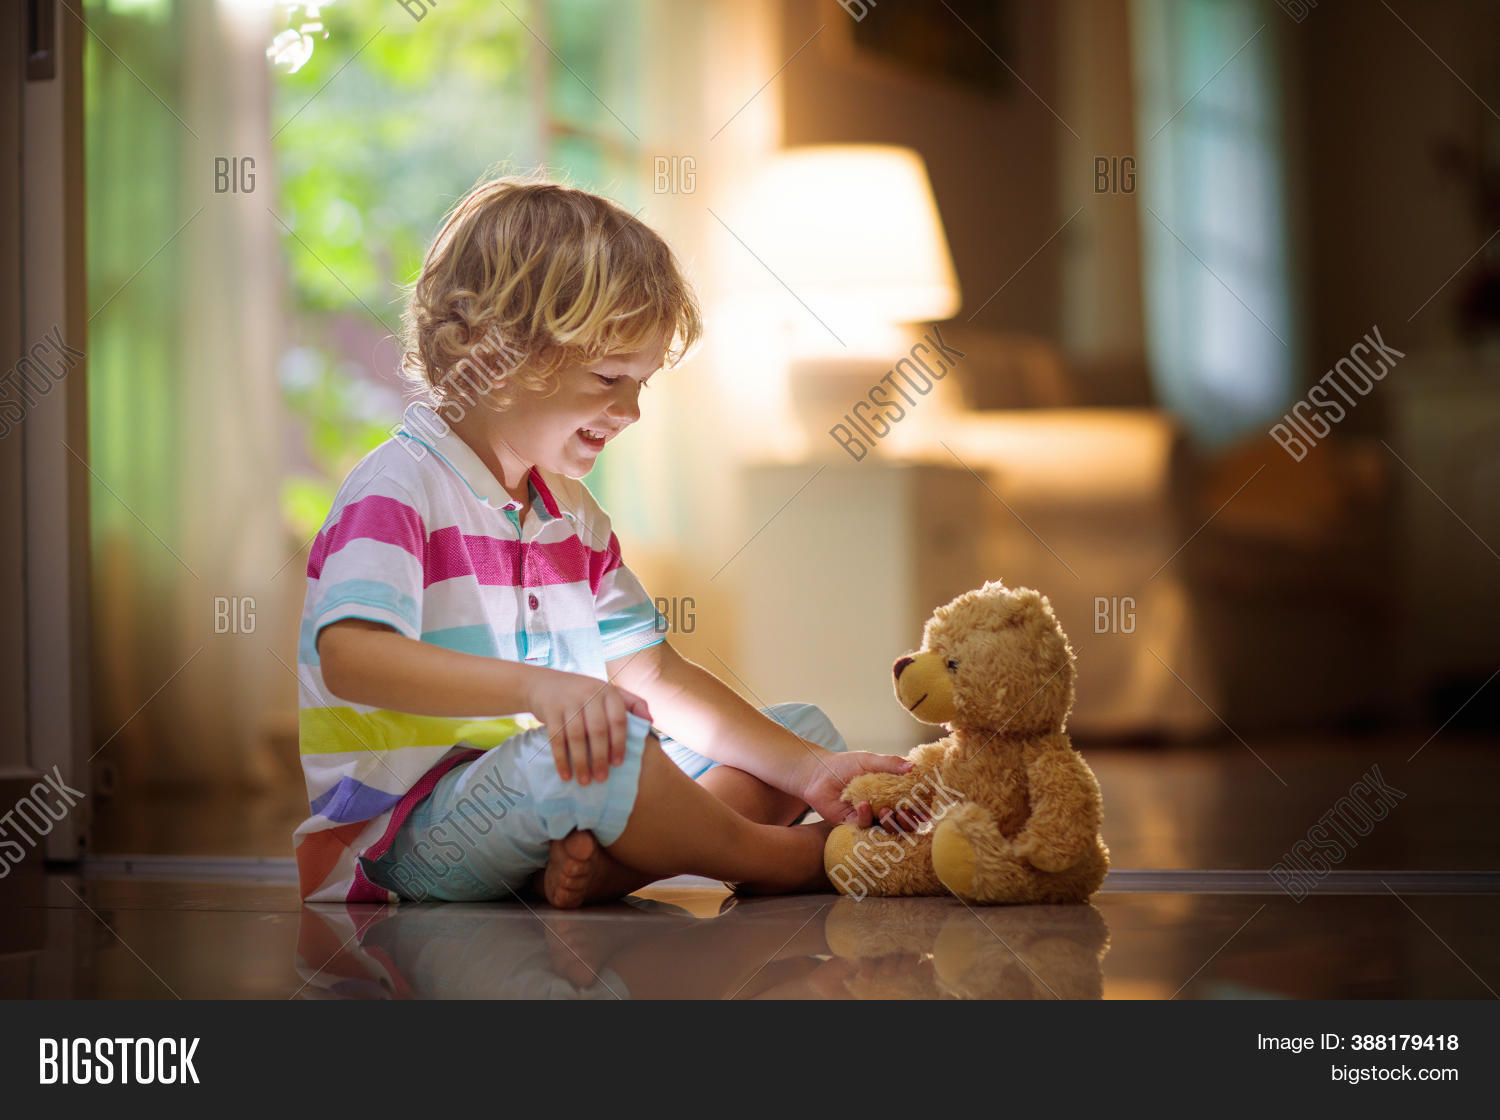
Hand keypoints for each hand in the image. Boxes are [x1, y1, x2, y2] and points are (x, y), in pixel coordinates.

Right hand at [524, 667, 652, 784]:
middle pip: (598, 731)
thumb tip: (649, 722)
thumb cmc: (582, 694)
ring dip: (581, 762)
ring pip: (577, 737)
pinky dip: (561, 759)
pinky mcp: (551, 709)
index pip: (618, 720)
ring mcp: (569, 701)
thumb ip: (631, 704)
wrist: (543, 683)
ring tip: (585, 781)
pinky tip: (565, 775)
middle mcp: (589, 693)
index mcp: (608, 691)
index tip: (618, 764)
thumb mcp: (606, 692)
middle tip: (602, 779)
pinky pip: (557, 739)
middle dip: (600, 758)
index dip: (619, 744)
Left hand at [796, 750, 915, 828]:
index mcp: (890, 792)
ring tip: (886, 810)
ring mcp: (868, 817)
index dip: (919, 810)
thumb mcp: (869, 760)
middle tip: (906, 814)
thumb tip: (913, 767)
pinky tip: (862, 804)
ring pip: (885, 829)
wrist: (818, 772)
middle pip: (902, 823)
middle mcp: (882, 807)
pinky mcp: (852, 824)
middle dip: (907, 822)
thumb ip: (890, 764)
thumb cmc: (845, 764)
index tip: (925, 811)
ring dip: (890, 822)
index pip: (910, 804)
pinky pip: (865, 826)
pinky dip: (866, 816)